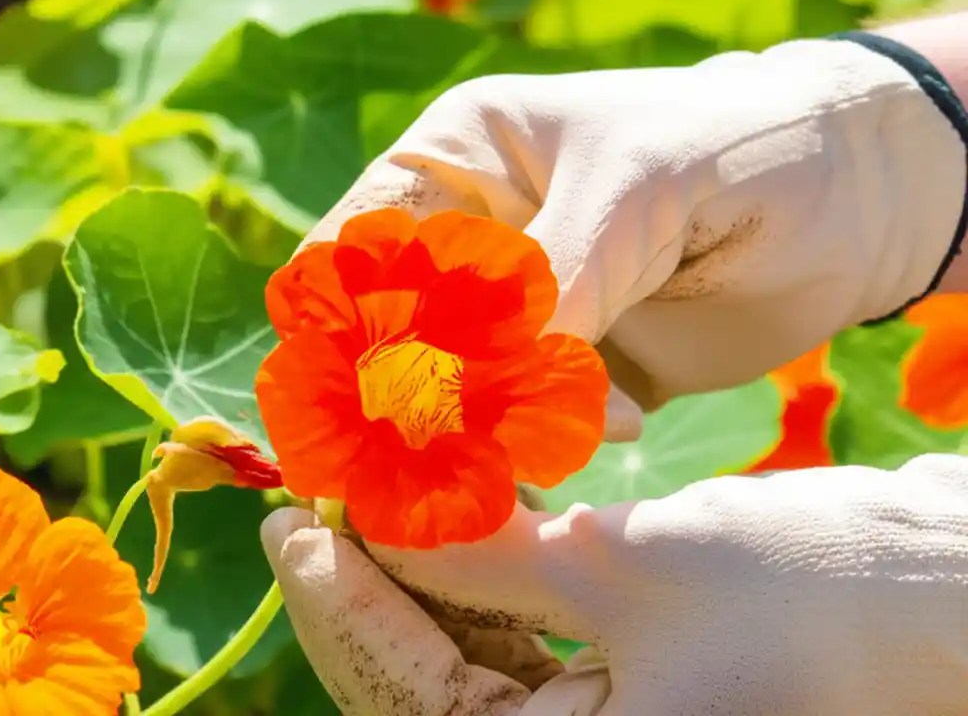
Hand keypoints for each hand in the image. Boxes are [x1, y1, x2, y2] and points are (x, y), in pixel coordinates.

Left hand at [263, 456, 967, 714]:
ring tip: (364, 500)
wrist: (936, 586)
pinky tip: (443, 524)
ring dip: (413, 584)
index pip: (411, 698)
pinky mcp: (614, 688)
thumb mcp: (622, 564)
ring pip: (458, 666)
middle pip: (420, 689)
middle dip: (365, 595)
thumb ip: (485, 551)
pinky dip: (471, 588)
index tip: (292, 520)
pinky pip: (510, 649)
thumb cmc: (808, 590)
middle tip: (311, 506)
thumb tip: (376, 514)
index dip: (342, 605)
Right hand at [307, 35, 965, 422]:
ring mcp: (512, 317)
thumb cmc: (740, 149)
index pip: (350, 250)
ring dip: (489, 428)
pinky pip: (517, 433)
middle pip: (383, 339)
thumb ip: (545, 277)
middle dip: (414, 393)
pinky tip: (620, 421)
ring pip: (446, 397)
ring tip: (567, 425)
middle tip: (460, 439)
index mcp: (455, 163)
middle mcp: (467, 243)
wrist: (854, 207)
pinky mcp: (561, 377)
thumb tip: (458, 384)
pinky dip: (550, 445)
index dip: (346, 321)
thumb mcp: (635, 185)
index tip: (383, 386)